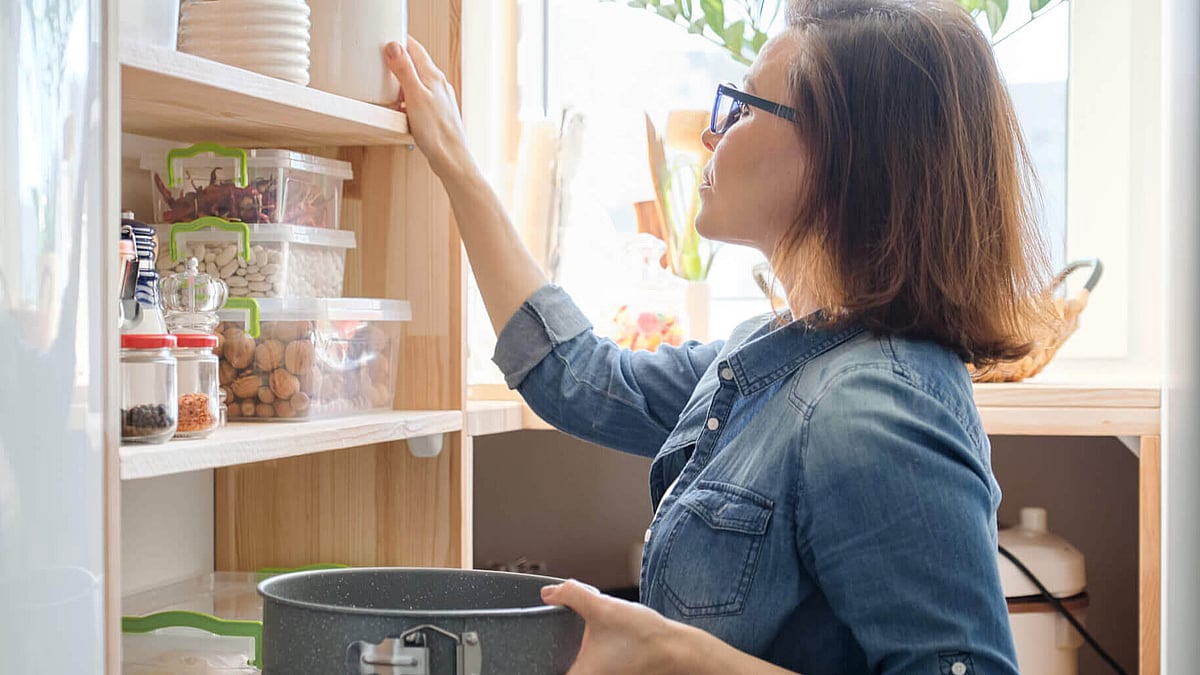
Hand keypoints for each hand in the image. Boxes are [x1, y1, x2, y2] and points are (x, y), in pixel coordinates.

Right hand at [383, 38, 476, 182]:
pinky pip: (418, 99)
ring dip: (401, 85)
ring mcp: (439, 99)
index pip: (414, 47)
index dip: (399, 41)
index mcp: (433, 76)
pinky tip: (400, 112)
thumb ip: (404, 70)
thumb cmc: (437, 132)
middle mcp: (438, 85)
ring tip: (389, 93)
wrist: (451, 159)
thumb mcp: (415, 96)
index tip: (384, 41)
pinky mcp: (436, 113)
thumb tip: (394, 46)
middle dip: (397, 63)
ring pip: (416, 83)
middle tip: (381, 66)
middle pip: (415, 64)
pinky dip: (406, 101)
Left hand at [541, 580, 680, 674]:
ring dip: (574, 654)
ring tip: (582, 638)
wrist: (677, 651)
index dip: (534, 665)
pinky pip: (591, 667)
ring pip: (577, 667)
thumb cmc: (644, 638)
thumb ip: (571, 595)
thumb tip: (549, 592)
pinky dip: (588, 656)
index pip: (544, 673)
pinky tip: (598, 640)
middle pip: (559, 668)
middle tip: (555, 640)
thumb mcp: (603, 607)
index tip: (527, 654)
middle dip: (556, 653)